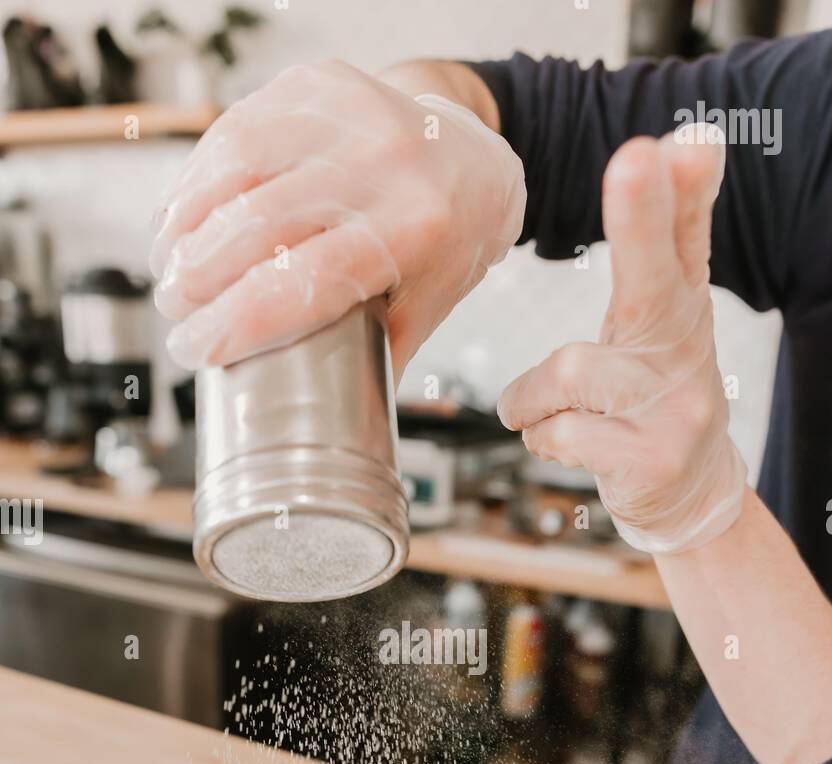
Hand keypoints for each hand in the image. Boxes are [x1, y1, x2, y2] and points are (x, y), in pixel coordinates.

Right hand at [150, 60, 524, 376]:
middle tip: (173, 310)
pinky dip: (196, 180)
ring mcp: (349, 112)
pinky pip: (234, 130)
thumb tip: (301, 420)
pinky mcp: (316, 83)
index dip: (236, 322)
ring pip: (235, 169)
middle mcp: (385, 162)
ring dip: (186, 224)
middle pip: (260, 224)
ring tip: (167, 268)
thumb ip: (369, 361)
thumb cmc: (443, 248)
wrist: (472, 156)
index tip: (193, 351)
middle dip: (198, 275)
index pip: (306, 281)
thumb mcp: (423, 311)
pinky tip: (178, 217)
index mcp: (416, 230)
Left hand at [498, 128, 745, 553]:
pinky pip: (562, 432)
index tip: (688, 142)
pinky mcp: (650, 458)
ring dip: (534, 397)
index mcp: (683, 308)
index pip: (685, 239)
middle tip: (636, 157)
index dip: (684, 193)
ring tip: (547, 415)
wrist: (689, 496)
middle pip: (654, 279)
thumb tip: (649, 152)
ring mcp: (675, 406)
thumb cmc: (650, 401)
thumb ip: (648, 259)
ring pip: (568, 372)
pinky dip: (542, 437)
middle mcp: (686, 348)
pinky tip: (564, 444)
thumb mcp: (653, 330)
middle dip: (640, 217)